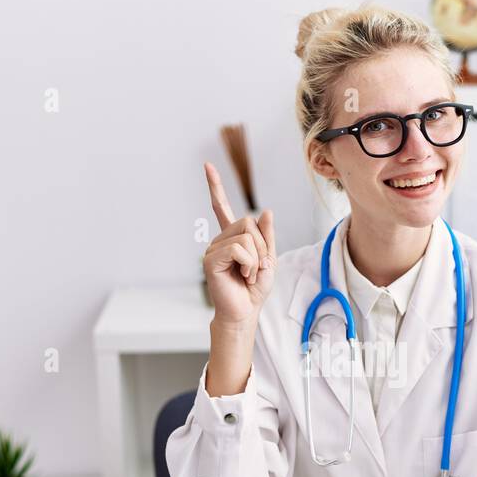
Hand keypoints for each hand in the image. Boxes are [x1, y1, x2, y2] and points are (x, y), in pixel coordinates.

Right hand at [202, 161, 275, 327]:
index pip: (222, 208)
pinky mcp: (210, 259)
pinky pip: (238, 249)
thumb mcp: (269, 259)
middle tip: (256, 268)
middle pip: (248, 222)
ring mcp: (213, 249)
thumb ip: (267, 236)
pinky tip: (243, 276)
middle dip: (261, 246)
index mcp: (232, 238)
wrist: (245, 311)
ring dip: (256, 258)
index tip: (207, 166)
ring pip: (246, 236)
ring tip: (249, 274)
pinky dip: (249, 263)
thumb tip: (266, 211)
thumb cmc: (254, 289)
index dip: (215, 186)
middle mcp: (219, 240)